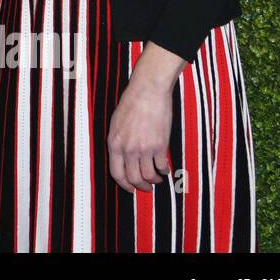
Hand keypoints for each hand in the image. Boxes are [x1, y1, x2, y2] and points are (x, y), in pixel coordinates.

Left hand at [107, 71, 174, 192]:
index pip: (116, 173)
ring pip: (149, 176)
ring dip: (154, 180)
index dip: (124, 185)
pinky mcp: (160, 145)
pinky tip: (165, 169)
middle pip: (133, 179)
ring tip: (157, 178)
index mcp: (114, 143)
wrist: (148, 91)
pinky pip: (162, 167)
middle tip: (146, 187)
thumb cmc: (131, 103)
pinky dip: (164, 171)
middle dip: (141, 186)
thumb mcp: (116, 123)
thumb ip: (118, 142)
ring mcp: (144, 148)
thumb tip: (122, 158)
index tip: (130, 189)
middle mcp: (128, 149)